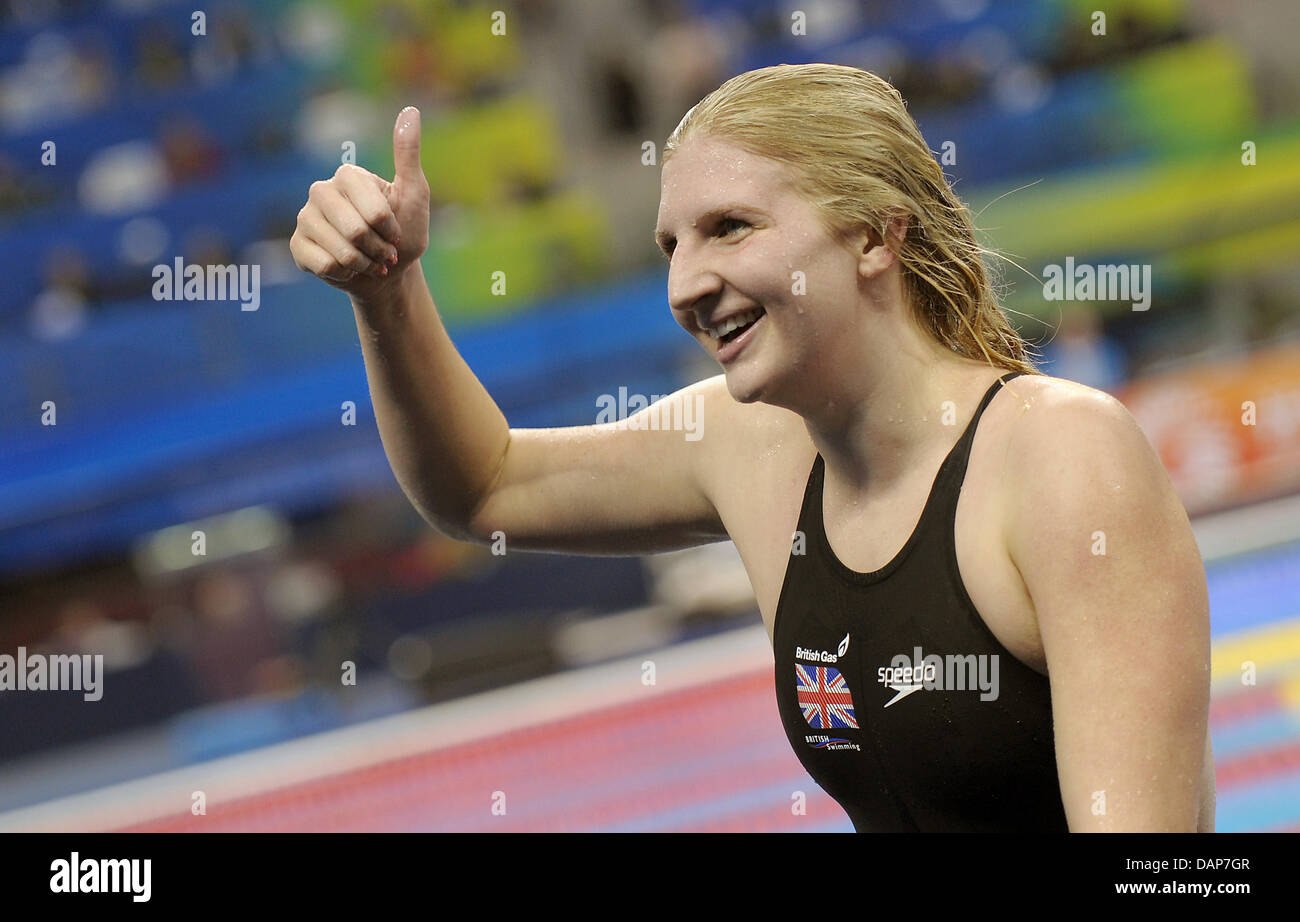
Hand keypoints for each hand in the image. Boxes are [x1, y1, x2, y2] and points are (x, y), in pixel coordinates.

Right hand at [290, 106, 430, 298]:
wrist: (387, 273)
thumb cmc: (403, 233)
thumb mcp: (414, 194)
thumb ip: (408, 155)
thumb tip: (410, 110)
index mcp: (348, 175)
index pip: (374, 211)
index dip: (390, 230)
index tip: (396, 232)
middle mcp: (321, 191)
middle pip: (355, 231)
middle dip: (378, 250)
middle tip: (384, 251)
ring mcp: (305, 217)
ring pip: (340, 252)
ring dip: (364, 264)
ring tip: (368, 260)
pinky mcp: (297, 245)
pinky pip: (323, 265)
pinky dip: (344, 274)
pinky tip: (347, 268)